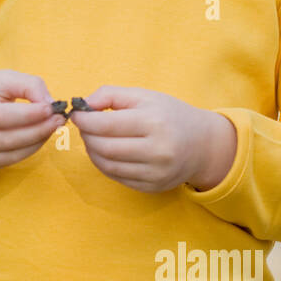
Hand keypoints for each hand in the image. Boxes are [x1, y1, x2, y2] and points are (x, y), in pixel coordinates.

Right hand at [0, 69, 65, 168]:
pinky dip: (28, 150)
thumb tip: (50, 105)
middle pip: (8, 139)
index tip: (52, 108)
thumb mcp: (0, 78)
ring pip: (12, 155)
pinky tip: (38, 136)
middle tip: (59, 119)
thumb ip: (28, 85)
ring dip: (38, 142)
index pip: (1, 117)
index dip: (29, 114)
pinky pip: (9, 162)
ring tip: (52, 127)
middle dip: (39, 129)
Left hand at [67, 86, 236, 192]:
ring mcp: (155, 172)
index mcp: (154, 122)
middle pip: (104, 147)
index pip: (106, 124)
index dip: (84, 120)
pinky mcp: (152, 186)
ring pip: (107, 165)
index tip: (76, 114)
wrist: (203, 145)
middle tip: (84, 127)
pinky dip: (104, 165)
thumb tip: (83, 104)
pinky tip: (106, 152)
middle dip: (86, 136)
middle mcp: (157, 150)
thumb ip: (111, 94)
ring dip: (92, 151)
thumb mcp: (144, 95)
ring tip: (93, 138)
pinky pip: (117, 177)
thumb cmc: (170, 115)